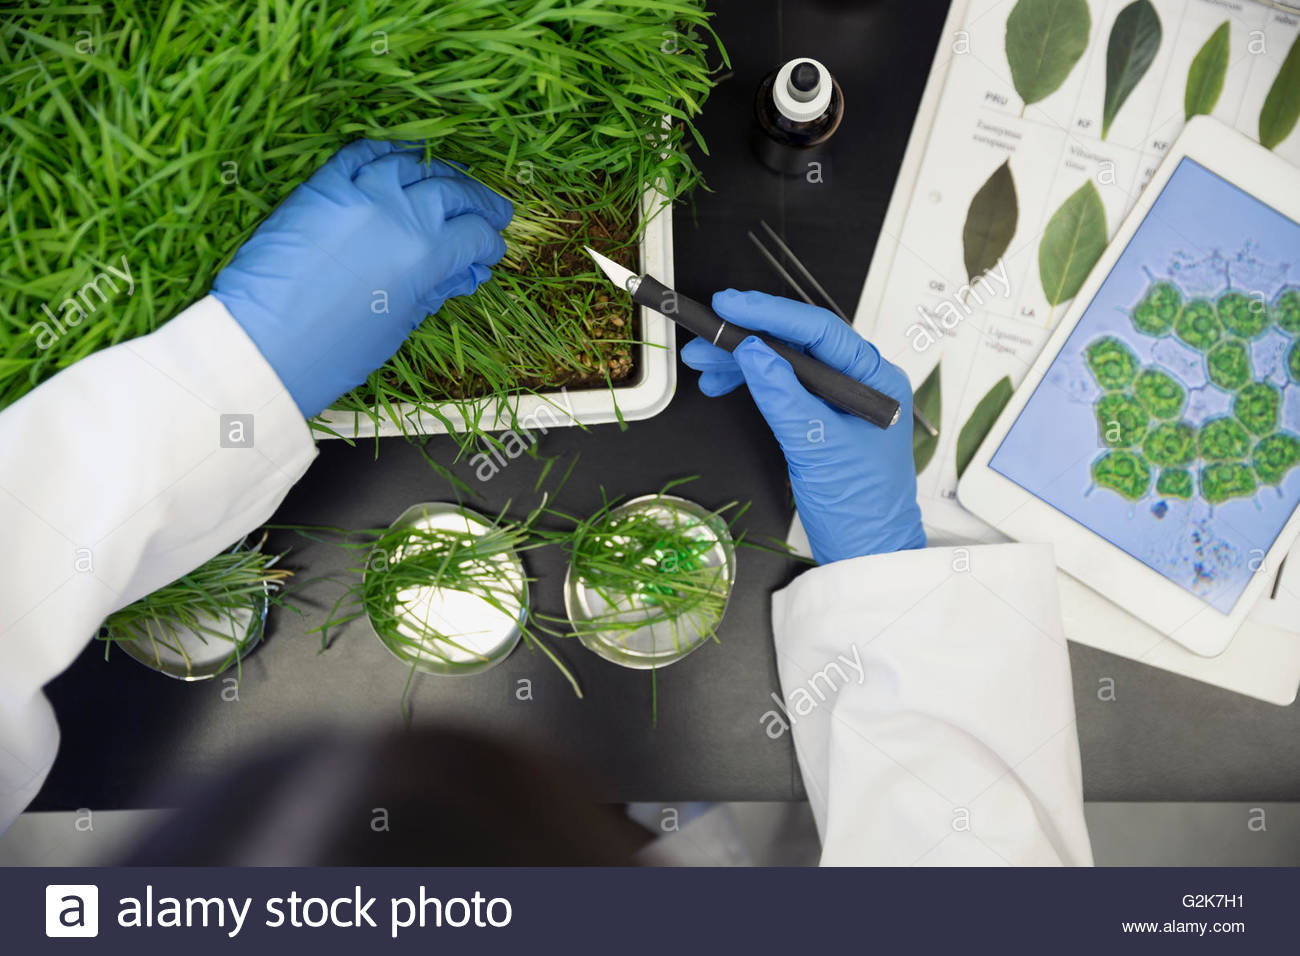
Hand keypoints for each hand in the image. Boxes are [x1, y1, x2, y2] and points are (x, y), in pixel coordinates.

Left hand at [213, 139, 512, 417]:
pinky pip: (362, 153)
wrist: (264, 346)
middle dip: (479, 203)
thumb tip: (465, 274)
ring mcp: (357, 192)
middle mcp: (397, 213)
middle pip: (453, 192)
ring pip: (412, 164)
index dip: (490, 244)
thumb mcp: (398, 324)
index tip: (492, 252)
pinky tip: (404, 158)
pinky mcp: (322, 186)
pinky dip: (388, 152)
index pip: (474, 234)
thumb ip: (435, 289)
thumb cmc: (334, 351)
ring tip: (453, 183)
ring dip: (440, 172)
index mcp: (424, 254)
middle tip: (494, 212)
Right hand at [682, 290, 924, 563]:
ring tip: (702, 363)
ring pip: (783, 364)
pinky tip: (724, 384)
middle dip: (747, 337)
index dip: (770, 313)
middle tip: (704, 336)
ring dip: (741, 360)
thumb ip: (783, 396)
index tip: (730, 305)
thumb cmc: (860, 507)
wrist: (865, 551)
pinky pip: (781, 387)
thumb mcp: (817, 446)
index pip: (819, 330)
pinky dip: (750, 383)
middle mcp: (858, 382)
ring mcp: (838, 400)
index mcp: (874, 379)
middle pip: (797, 343)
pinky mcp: (819, 418)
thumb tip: (753, 353)